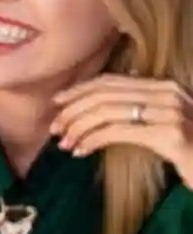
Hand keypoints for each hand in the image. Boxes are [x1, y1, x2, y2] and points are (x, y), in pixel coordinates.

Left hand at [51, 74, 192, 186]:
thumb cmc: (191, 152)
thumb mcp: (166, 126)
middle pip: (105, 94)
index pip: (112, 81)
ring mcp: (171, 112)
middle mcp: (169, 94)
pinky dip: (92, 140)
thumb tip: (107, 101)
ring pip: (107, 112)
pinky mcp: (170, 134)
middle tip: (54, 129)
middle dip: (73, 111)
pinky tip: (80, 151)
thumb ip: (142, 110)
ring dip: (78, 127)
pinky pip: (118, 131)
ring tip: (64, 143)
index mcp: (165, 87)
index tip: (57, 103)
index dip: (80, 90)